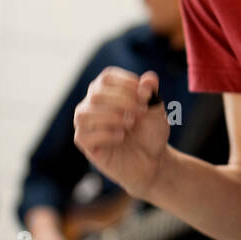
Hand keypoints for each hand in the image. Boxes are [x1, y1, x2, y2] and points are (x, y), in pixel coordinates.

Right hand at [72, 67, 168, 199]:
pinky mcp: (85, 144)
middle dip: (122, 100)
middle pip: (96, 93)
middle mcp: (92, 105)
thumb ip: (151, 93)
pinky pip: (84, 135)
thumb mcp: (156, 110)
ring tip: (130, 124)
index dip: (125, 82)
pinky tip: (121, 137)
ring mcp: (86, 124)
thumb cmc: (150, 133)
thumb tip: (149, 78)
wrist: (152, 161)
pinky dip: (106, 134)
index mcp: (108, 91)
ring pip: (84, 113)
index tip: (145, 93)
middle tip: (142, 111)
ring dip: (111, 117)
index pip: (106, 78)